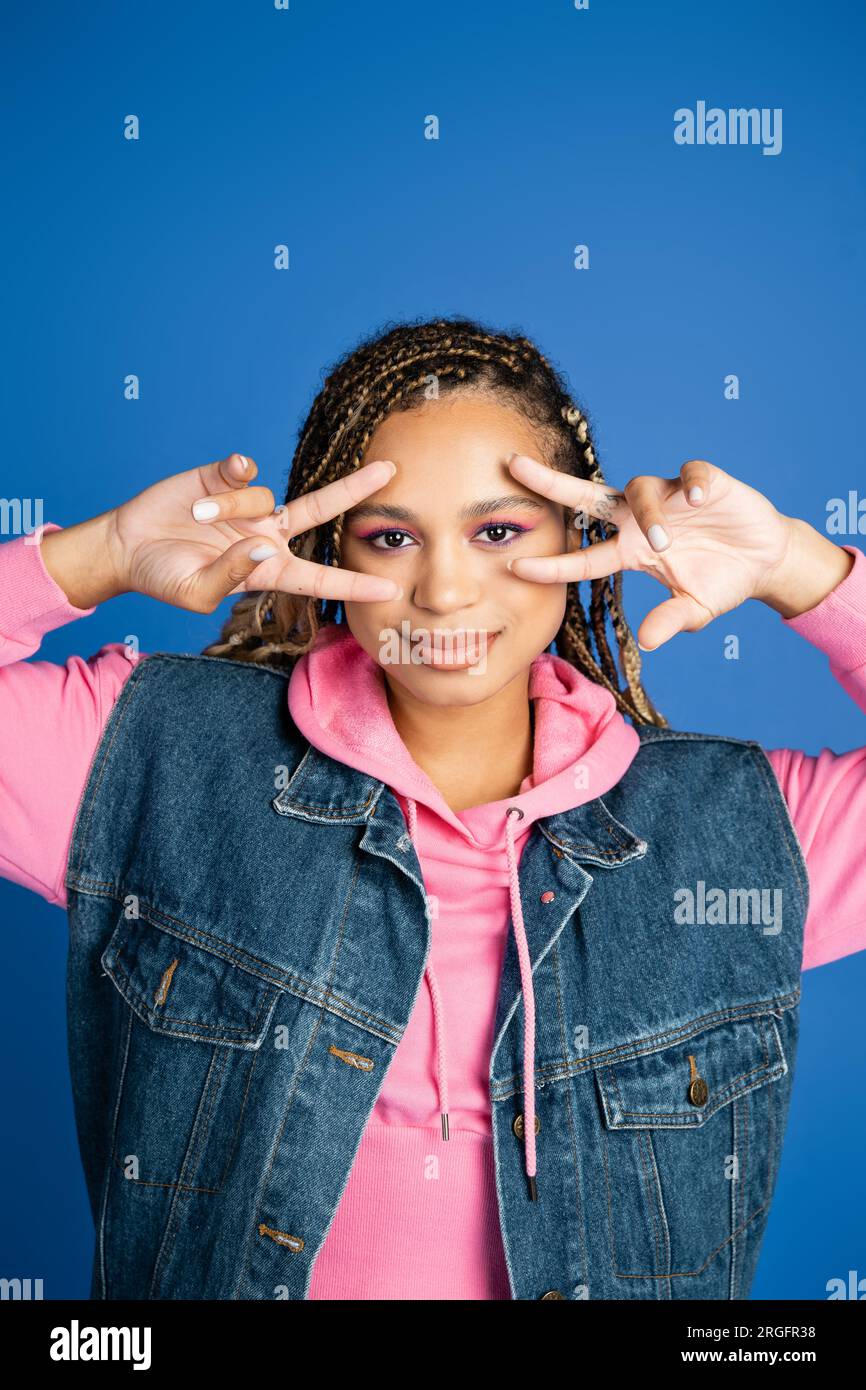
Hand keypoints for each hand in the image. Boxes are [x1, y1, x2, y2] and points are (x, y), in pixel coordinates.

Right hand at [43, 454, 401, 611]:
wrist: (127, 546)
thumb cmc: (163, 578)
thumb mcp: (195, 592)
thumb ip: (230, 575)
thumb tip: (262, 546)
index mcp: (267, 570)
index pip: (319, 578)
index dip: (354, 583)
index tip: (390, 588)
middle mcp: (265, 534)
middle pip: (322, 510)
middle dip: (355, 489)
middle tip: (391, 470)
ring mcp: (247, 505)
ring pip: (262, 496)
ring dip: (228, 510)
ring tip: (195, 522)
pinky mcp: (224, 477)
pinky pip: (243, 470)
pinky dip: (227, 479)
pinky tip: (206, 492)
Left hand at [505, 454, 853, 648]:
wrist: (763, 559)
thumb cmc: (720, 581)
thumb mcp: (694, 608)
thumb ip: (670, 621)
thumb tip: (646, 641)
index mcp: (631, 550)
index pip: (584, 557)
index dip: (553, 564)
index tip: (517, 566)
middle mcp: (641, 519)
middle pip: (586, 496)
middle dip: (550, 482)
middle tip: (514, 467)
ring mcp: (671, 497)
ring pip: (639, 491)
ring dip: (649, 516)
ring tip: (667, 542)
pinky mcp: (706, 482)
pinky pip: (691, 475)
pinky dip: (693, 484)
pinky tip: (700, 498)